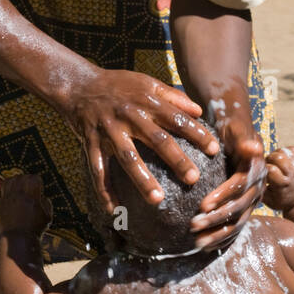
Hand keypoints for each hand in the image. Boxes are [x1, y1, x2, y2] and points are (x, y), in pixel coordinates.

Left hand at [0, 173, 52, 235]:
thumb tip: (41, 197)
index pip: (34, 178)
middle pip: (20, 177)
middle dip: (26, 179)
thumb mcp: (47, 215)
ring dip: (14, 182)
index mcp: (31, 194)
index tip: (39, 186)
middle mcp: (18, 194)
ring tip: (19, 187)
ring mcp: (7, 198)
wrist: (18, 239)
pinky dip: (6, 192)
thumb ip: (46, 203)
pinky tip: (11, 197)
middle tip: (29, 185)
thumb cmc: (35, 228)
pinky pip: (1, 192)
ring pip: (8, 182)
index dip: (38, 181)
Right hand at [62, 66, 220, 213]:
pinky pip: (98, 171)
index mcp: (147, 101)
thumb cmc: (118, 84)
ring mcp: (109, 131)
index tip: (214, 150)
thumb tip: (199, 111)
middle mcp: (130, 116)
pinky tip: (115, 210)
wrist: (78, 84)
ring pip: (128, 158)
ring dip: (142, 180)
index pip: (177, 119)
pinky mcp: (91, 143)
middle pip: (156, 140)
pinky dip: (104, 191)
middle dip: (176, 159)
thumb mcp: (147, 83)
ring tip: (158, 200)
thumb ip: (173, 96)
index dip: (197, 134)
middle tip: (193, 179)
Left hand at [190, 111, 266, 249]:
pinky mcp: (244, 208)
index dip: (222, 196)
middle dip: (216, 219)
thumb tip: (254, 148)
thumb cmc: (232, 129)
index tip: (202, 205)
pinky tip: (206, 246)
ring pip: (237, 222)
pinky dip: (222, 238)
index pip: (239, 187)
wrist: (236, 134)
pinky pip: (235, 227)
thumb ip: (244, 139)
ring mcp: (251, 200)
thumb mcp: (237, 129)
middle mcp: (257, 187)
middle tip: (193, 226)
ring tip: (197, 242)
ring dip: (217, 234)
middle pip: (238, 209)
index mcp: (255, 170)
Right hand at [263, 146, 293, 212]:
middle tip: (268, 164)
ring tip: (276, 162)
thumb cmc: (282, 201)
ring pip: (284, 151)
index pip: (270, 169)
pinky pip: (293, 149)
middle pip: (277, 157)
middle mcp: (292, 175)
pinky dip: (287, 151)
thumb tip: (250, 176)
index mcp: (283, 185)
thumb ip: (258, 188)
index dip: (264, 168)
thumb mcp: (268, 199)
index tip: (263, 172)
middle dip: (269, 159)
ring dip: (277, 154)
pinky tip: (284, 159)